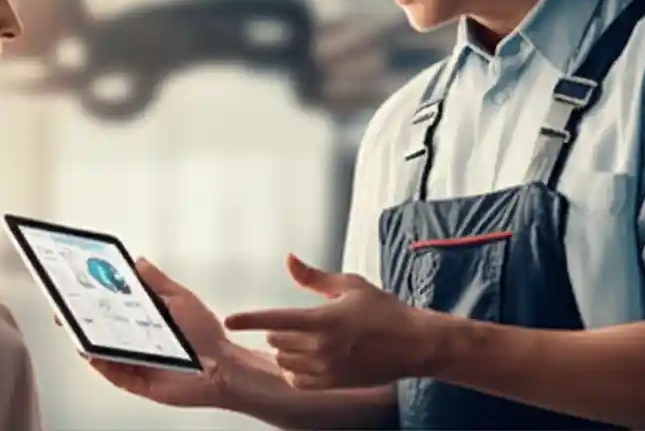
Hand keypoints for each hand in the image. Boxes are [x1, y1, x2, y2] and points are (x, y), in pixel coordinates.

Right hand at [81, 258, 233, 407]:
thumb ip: (158, 282)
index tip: (77, 286)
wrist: (225, 368)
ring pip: (105, 353)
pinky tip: (94, 355)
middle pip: (103, 330)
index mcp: (146, 321)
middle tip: (66, 309)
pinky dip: (103, 365)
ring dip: (89, 342)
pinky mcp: (140, 383)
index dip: (95, 298)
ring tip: (76, 329)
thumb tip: (139, 262)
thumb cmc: (207, 336)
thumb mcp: (181, 300)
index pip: (114, 308)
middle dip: (82, 320)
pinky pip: (116, 375)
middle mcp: (138, 342)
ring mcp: (137, 362)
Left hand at [225, 254, 445, 389]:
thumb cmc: (384, 311)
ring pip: (285, 361)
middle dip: (279, 330)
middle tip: (299, 323)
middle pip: (277, 340)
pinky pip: (298, 380)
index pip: (276, 319)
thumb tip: (289, 260)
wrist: (414, 345)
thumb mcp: (350, 285)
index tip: (231, 319)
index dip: (249, 318)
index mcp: (324, 319)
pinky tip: (307, 360)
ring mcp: (327, 369)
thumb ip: (314, 277)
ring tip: (305, 340)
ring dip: (286, 350)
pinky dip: (295, 370)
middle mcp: (322, 347)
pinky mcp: (333, 383)